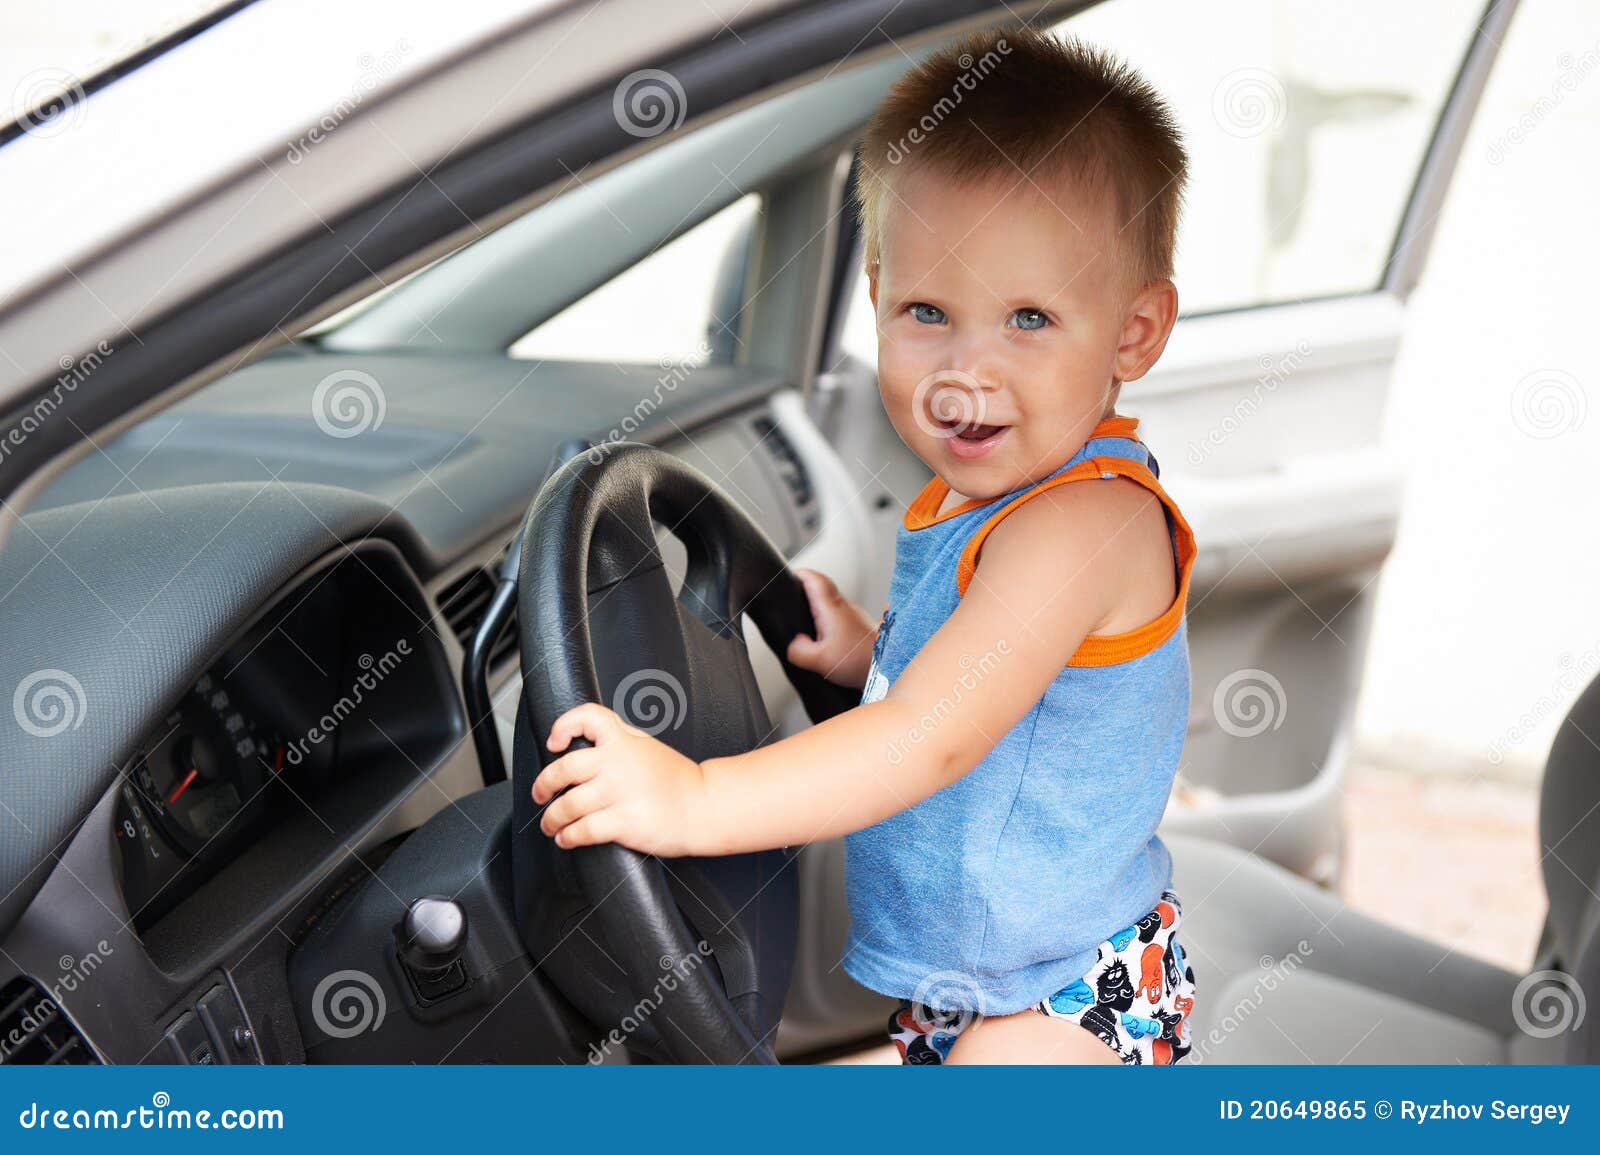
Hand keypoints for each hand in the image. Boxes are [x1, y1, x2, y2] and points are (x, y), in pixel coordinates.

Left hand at [533, 702, 707, 854]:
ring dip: (551, 819)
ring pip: (567, 805)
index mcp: (623, 740)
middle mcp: (618, 763)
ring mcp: (620, 792)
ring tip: (551, 824)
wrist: (704, 806)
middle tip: (539, 795)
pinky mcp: (624, 822)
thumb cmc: (677, 780)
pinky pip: (582, 831)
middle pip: (563, 769)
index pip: (586, 717)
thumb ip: (617, 742)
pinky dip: (568, 837)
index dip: (563, 726)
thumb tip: (582, 745)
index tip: (555, 743)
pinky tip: (567, 838)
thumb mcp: (646, 746)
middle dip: (543, 786)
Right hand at [785, 568, 878, 690]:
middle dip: (806, 589)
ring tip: (806, 618)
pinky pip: (840, 614)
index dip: (800, 573)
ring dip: (818, 605)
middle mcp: (844, 606)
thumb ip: (799, 651)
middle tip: (793, 595)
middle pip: (822, 587)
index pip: (814, 579)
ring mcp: (854, 614)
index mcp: (831, 609)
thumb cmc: (860, 661)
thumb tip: (793, 644)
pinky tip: (826, 636)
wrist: (889, 665)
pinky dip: (829, 619)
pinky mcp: (860, 624)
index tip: (790, 575)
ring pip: (832, 601)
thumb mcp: (820, 661)